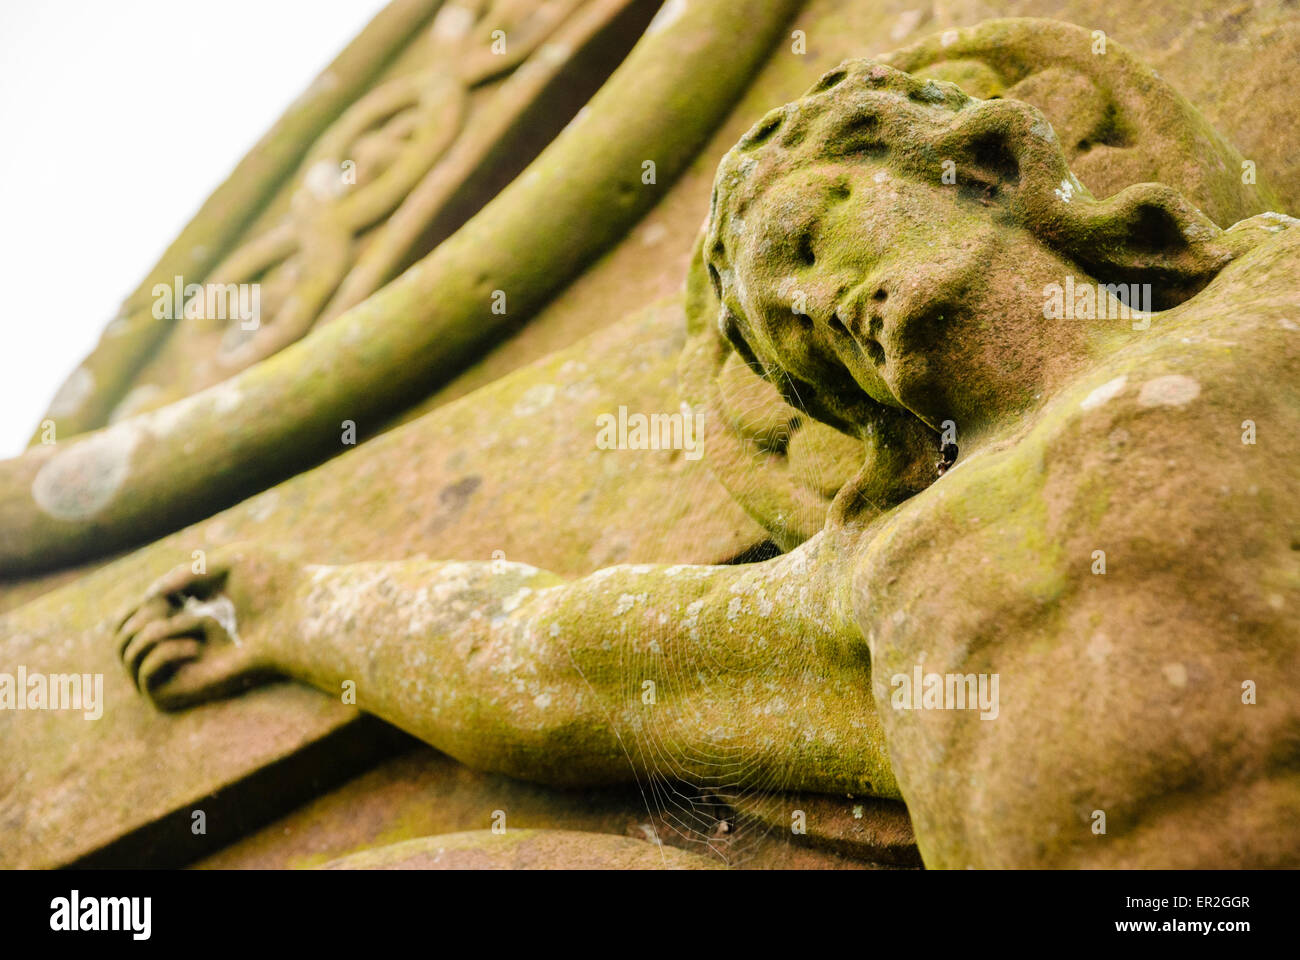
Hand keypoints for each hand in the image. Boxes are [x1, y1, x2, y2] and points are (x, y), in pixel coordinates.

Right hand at [112, 543, 297, 710]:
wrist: (301, 615)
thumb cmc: (273, 584)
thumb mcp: (225, 564)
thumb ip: (182, 576)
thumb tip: (149, 599)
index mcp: (186, 616)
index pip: (130, 620)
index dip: (134, 606)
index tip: (167, 596)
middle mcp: (181, 645)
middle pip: (120, 640)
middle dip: (136, 618)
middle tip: (173, 610)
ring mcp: (185, 670)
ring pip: (128, 659)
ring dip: (152, 634)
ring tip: (195, 626)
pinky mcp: (192, 691)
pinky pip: (148, 685)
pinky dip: (161, 656)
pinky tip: (195, 646)